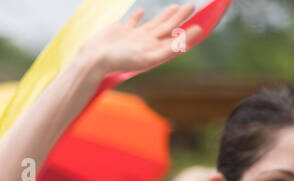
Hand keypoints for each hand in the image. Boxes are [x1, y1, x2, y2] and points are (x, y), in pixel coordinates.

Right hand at [80, 5, 200, 77]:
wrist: (93, 60)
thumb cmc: (119, 61)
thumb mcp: (148, 57)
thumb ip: (169, 48)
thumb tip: (189, 41)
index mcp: (152, 49)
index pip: (173, 39)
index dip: (186, 33)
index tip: (200, 25)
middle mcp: (144, 42)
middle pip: (166, 28)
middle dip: (178, 17)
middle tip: (191, 6)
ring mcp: (132, 37)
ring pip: (152, 23)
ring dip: (164, 15)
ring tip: (174, 7)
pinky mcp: (119, 31)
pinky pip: (132, 21)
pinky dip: (137, 16)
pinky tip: (141, 11)